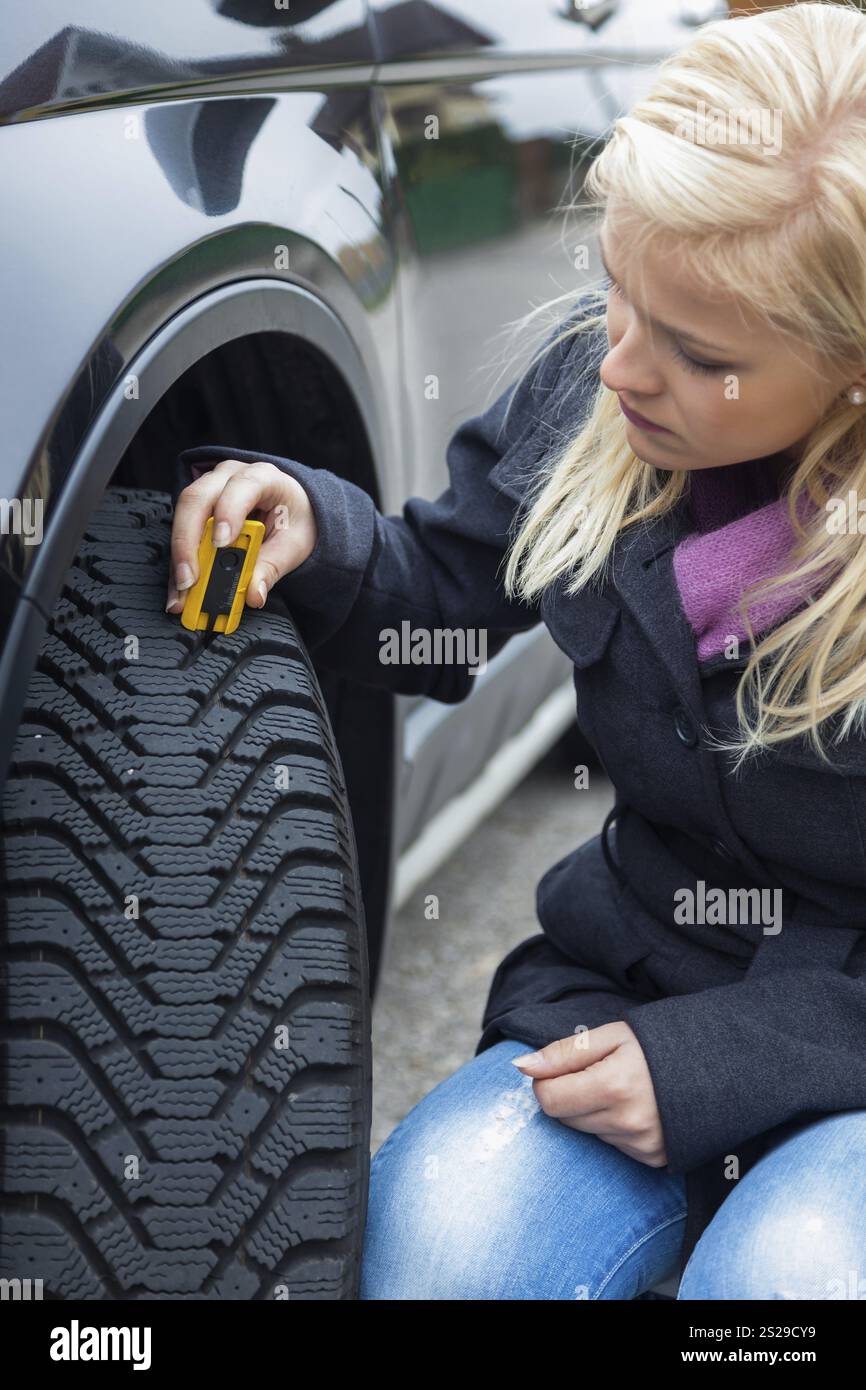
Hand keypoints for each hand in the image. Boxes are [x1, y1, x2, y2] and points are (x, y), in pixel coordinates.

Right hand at [165, 458, 318, 612]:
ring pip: (184, 513)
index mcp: (263, 477)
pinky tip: (180, 590)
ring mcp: (210, 488)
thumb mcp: (294, 544)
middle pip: (199, 498)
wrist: (291, 507)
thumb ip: (274, 567)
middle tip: (190, 579)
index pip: (242, 486)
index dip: (228, 512)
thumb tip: (253, 593)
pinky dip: (180, 563)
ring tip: (183, 591)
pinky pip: (182, 532)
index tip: (221, 543)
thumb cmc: (294, 518)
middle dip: (189, 541)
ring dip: (180, 555)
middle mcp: (230, 476)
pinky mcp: (198, 508)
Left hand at [511, 1021, 667, 1167]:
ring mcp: (642, 1145)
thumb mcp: (613, 1035)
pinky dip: (613, 1126)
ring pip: (588, 1132)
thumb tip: (522, 1066)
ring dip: (592, 1111)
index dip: (545, 1081)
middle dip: (569, 1095)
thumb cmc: (661, 1043)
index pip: (550, 1100)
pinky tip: (635, 1106)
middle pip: (565, 1118)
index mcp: (614, 1086)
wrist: (719, 1066)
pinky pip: (612, 1144)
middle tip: (595, 1073)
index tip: (559, 1068)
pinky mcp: (653, 1158)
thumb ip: (564, 1052)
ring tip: (621, 1087)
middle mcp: (627, 1123)